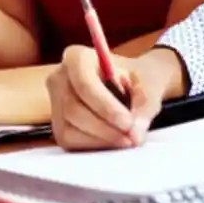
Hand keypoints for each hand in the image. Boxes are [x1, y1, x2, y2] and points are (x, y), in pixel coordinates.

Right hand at [46, 46, 168, 150]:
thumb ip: (145, 106)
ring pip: (70, 128)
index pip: (84, 83)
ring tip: (127, 140)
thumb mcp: (149, 84)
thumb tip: (135, 133)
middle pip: (74, 108)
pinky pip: (69, 140)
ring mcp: (54, 102)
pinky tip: (112, 141)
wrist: (129, 84)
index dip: (105, 107)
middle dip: (104, 127)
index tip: (128, 123)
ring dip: (101, 139)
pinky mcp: (57, 123)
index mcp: (77, 57)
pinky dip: (93, 145)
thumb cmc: (135, 78)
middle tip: (131, 137)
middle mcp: (59, 77)